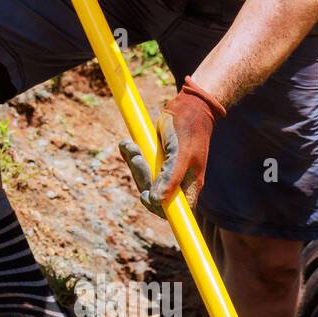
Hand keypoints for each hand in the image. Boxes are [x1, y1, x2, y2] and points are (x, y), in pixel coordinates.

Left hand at [119, 77, 225, 216]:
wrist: (188, 106)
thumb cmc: (188, 130)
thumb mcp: (181, 156)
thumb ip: (171, 180)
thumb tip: (157, 202)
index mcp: (188, 186)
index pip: (172, 211)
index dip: (157, 208)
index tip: (146, 197)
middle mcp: (178, 181)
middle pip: (154, 194)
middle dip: (141, 176)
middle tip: (137, 157)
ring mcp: (167, 170)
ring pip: (144, 178)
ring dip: (133, 163)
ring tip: (131, 146)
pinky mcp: (157, 157)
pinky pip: (139, 163)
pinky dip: (130, 154)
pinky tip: (128, 145)